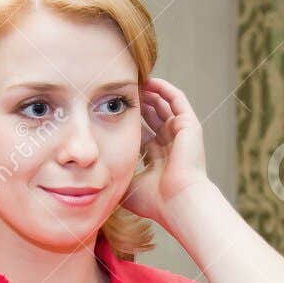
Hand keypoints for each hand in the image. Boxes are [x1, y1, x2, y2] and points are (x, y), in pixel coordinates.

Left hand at [123, 76, 210, 222]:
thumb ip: (115, 174)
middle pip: (153, 116)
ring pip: (164, 105)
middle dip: (138, 103)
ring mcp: (181, 135)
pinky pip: (177, 99)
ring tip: (134, 81)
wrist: (178, 202)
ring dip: (150, 92)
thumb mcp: (128, 185)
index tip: (110, 111)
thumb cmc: (155, 200)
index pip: (142, 133)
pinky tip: (150, 80)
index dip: (128, 121)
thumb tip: (93, 174)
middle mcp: (170, 145)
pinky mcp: (190, 126)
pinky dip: (165, 88)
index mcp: (158, 159)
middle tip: (121, 91)